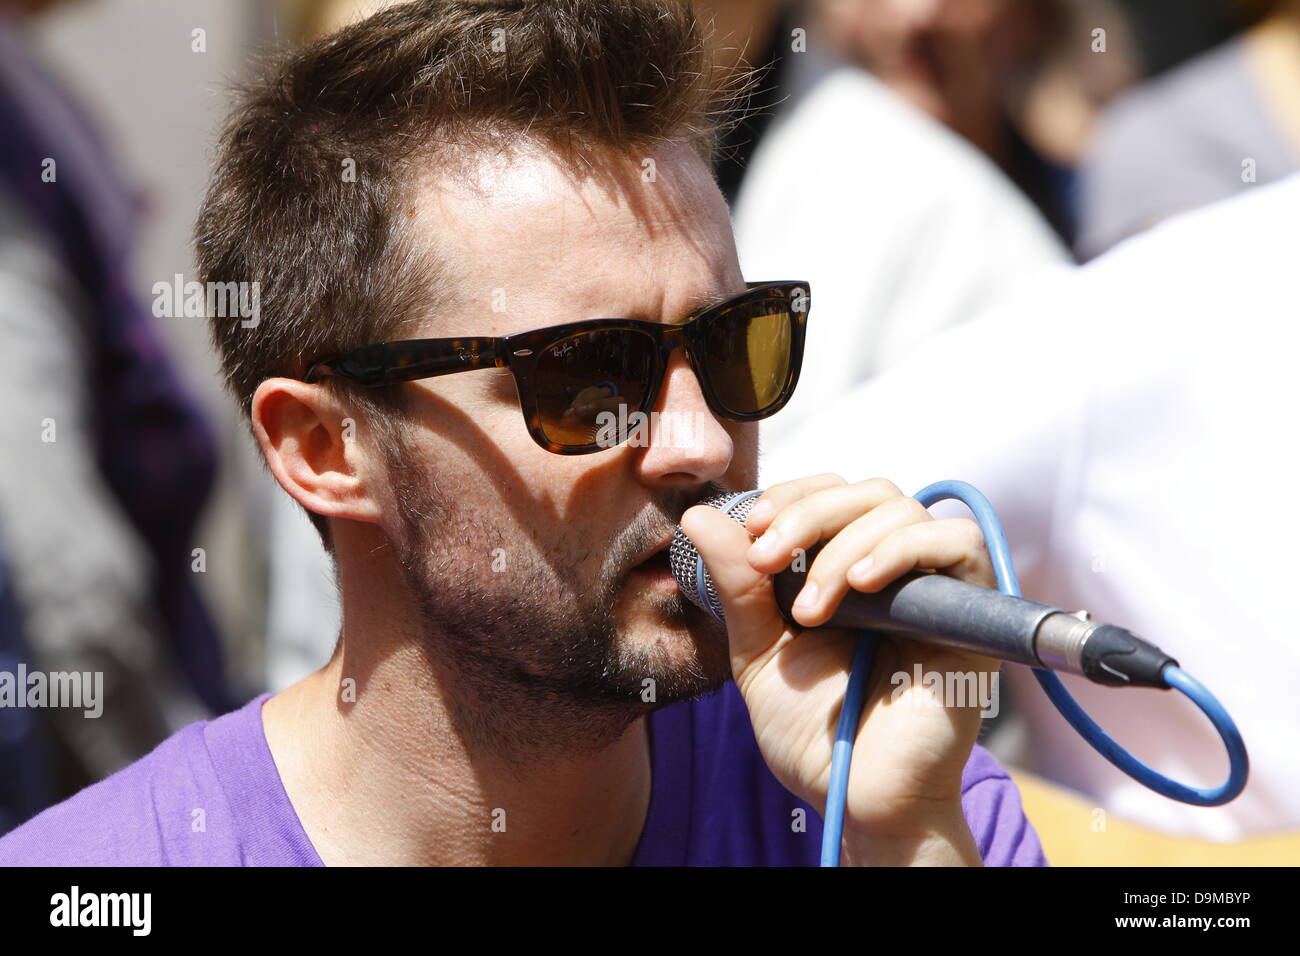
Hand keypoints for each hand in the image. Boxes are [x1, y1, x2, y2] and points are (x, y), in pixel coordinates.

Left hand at [680, 475, 1000, 865]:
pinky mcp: (972, 612)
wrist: (857, 796)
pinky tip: (862, 585)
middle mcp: (894, 569)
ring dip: (843, 545)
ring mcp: (934, 588)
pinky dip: (903, 549)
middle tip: (767, 559)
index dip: (791, 496)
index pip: (829, 493)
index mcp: (844, 568)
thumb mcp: (760, 651)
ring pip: (903, 510)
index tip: (753, 530)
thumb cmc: (813, 731)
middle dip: (807, 514)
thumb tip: (700, 515)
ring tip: (812, 611)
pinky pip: (958, 545)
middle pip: (865, 492)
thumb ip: (737, 586)